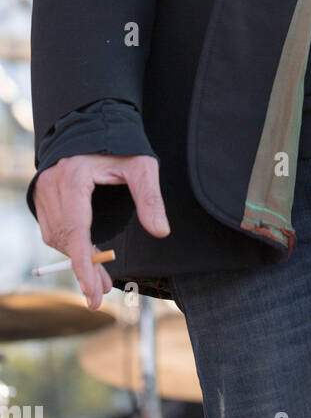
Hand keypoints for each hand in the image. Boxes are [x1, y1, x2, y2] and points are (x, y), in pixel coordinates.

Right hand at [33, 154, 169, 309]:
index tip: (93, 291)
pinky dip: (69, 245)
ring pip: (56, 238)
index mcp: (74, 177)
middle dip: (83, 269)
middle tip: (100, 295)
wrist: (94, 121)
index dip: (84, 265)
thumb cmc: (120, 142)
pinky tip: (86, 255)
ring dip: (76, 260)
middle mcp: (53, 185)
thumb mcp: (142, 165)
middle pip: (65, 240)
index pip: (76, 230)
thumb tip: (161, 231)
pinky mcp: (42, 195)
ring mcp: (44, 190)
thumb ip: (150, 198)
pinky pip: (52, 229)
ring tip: (98, 279)